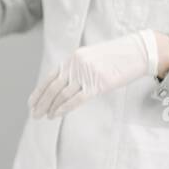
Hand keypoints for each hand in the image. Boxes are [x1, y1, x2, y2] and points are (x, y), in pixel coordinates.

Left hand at [29, 30, 158, 119]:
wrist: (137, 52)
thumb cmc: (116, 57)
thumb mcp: (91, 58)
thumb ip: (77, 70)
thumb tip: (65, 86)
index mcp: (72, 59)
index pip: (49, 78)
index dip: (38, 92)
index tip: (31, 103)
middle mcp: (75, 65)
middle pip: (52, 88)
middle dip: (41, 103)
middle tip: (34, 114)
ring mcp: (86, 74)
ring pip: (62, 94)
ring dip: (51, 108)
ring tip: (44, 116)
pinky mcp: (98, 84)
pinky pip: (77, 99)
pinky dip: (64, 108)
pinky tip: (56, 115)